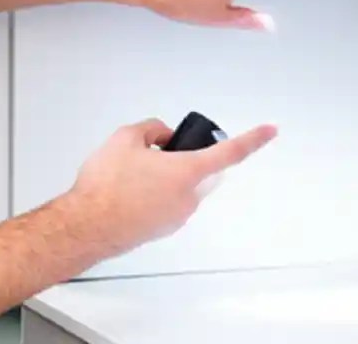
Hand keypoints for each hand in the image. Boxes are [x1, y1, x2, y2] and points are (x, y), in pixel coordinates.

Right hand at [60, 118, 278, 257]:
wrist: (88, 225)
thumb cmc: (106, 188)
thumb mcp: (125, 138)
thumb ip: (151, 129)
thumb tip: (160, 135)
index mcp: (187, 171)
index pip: (231, 152)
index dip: (253, 139)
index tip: (269, 131)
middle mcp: (189, 197)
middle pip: (200, 169)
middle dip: (184, 157)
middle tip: (156, 151)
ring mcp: (178, 216)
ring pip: (182, 187)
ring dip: (165, 177)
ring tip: (130, 175)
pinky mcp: (163, 229)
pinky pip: (168, 203)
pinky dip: (155, 194)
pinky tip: (128, 192)